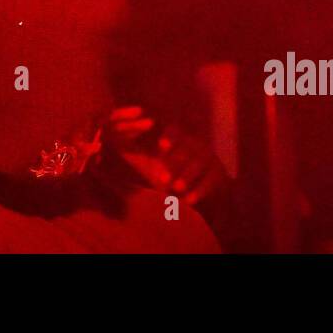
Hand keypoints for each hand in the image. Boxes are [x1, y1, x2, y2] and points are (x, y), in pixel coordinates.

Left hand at [108, 106, 227, 205]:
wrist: (202, 189)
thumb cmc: (170, 171)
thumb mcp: (154, 159)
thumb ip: (136, 148)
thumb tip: (112, 136)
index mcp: (181, 138)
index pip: (177, 131)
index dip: (171, 137)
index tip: (162, 146)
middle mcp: (198, 146)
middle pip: (189, 149)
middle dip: (176, 163)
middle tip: (162, 178)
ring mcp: (211, 161)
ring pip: (200, 165)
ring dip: (187, 177)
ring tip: (175, 188)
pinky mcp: (220, 178)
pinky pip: (211, 183)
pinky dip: (200, 191)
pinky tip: (189, 201)